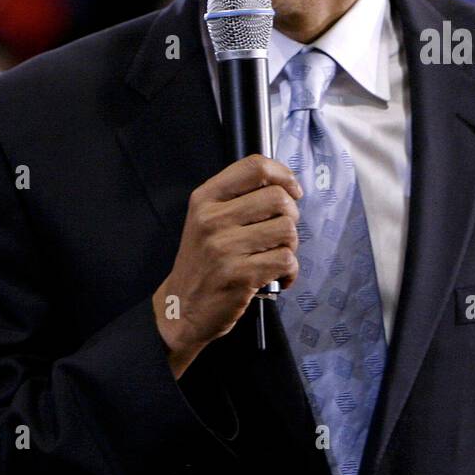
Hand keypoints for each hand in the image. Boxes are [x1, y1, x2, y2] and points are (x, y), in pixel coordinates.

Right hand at [153, 154, 302, 376]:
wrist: (182, 308)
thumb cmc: (205, 260)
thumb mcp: (208, 219)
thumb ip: (240, 197)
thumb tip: (287, 185)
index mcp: (205, 198)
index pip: (255, 166)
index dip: (283, 175)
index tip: (292, 191)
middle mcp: (211, 219)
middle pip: (278, 198)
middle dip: (291, 216)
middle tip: (280, 233)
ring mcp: (224, 248)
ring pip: (287, 230)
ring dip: (290, 245)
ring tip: (274, 256)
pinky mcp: (239, 275)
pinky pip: (286, 261)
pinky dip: (290, 271)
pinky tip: (276, 277)